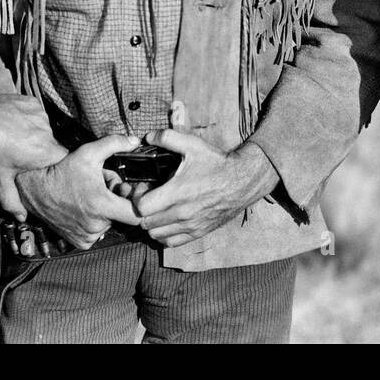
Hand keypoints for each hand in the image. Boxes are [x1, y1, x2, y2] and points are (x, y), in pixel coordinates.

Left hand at [0, 90, 65, 219]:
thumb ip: (13, 203)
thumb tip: (23, 218)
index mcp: (45, 151)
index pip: (64, 161)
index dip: (56, 168)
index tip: (47, 171)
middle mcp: (48, 131)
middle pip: (53, 145)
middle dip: (41, 152)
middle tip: (23, 157)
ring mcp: (40, 114)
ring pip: (44, 129)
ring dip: (34, 135)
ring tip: (14, 140)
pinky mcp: (31, 102)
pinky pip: (36, 114)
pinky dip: (28, 120)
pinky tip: (12, 125)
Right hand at [15, 135, 142, 248]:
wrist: (35, 189)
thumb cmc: (62, 171)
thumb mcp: (89, 152)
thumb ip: (115, 143)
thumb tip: (135, 141)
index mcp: (102, 205)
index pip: (138, 215)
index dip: (139, 203)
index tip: (131, 191)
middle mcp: (96, 225)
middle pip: (122, 216)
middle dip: (119, 200)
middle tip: (106, 186)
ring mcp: (87, 236)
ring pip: (110, 223)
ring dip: (106, 211)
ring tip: (93, 195)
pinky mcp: (80, 242)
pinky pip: (98, 233)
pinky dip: (95, 222)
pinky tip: (85, 208)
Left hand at [134, 129, 278, 246]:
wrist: (242, 181)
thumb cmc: (217, 163)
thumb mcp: (193, 144)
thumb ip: (167, 137)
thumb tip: (147, 136)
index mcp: (178, 192)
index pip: (142, 207)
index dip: (137, 197)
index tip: (145, 188)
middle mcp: (182, 213)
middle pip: (145, 223)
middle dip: (142, 210)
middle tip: (150, 197)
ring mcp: (190, 225)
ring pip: (156, 235)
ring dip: (152, 223)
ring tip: (158, 209)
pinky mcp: (198, 232)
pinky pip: (171, 242)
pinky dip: (165, 234)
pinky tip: (168, 219)